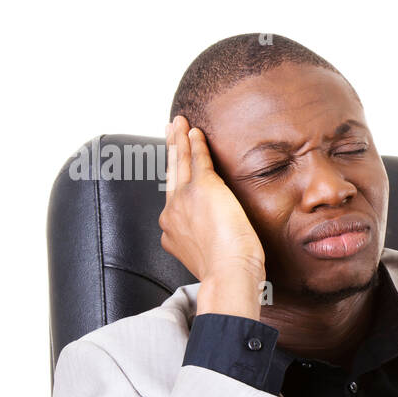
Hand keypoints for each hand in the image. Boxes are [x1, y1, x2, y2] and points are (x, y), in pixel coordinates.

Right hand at [160, 115, 265, 284]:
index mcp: (172, 230)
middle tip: (169, 131)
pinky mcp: (203, 188)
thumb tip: (214, 242)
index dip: (175, 180)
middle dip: (171, 150)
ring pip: (180, 162)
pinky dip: (196, 143)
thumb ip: (203, 244)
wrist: (228, 274)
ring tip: (179, 122)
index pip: (174, 198)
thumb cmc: (227, 273)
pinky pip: (198, 159)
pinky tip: (195, 131)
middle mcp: (172, 212)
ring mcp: (184, 199)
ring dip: (179, 139)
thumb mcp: (207, 257)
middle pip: (171, 174)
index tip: (174, 168)